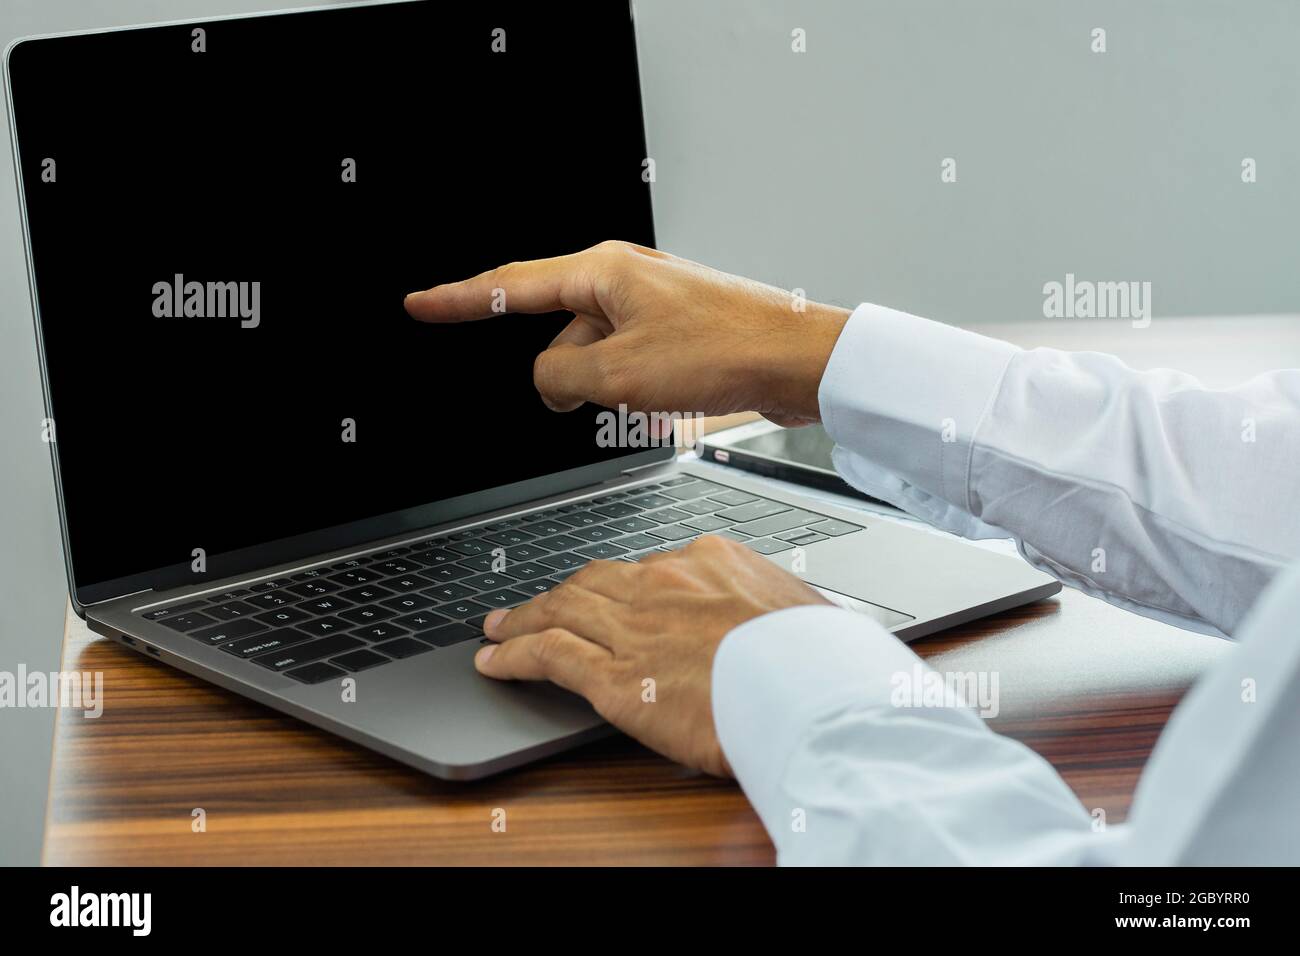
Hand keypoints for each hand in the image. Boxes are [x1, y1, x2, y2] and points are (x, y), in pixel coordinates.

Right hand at [404, 241, 850, 425]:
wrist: (797, 360)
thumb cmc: (724, 349)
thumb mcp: (619, 374)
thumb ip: (560, 378)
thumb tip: (548, 383)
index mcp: (602, 272)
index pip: (509, 285)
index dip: (459, 301)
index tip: (420, 303)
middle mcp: (624, 280)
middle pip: (559, 332)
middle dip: (567, 374)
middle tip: (596, 401)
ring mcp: (652, 305)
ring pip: (596, 357)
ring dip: (608, 390)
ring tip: (653, 403)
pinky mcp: (675, 333)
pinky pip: (629, 366)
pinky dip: (634, 391)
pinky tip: (667, 406)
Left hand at [473, 535, 830, 775]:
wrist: (811, 689)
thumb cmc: (821, 658)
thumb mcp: (803, 612)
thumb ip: (768, 609)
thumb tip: (773, 624)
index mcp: (710, 559)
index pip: (649, 569)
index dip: (620, 588)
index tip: (610, 599)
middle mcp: (662, 582)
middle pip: (593, 581)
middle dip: (559, 593)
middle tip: (535, 604)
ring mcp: (633, 627)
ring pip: (559, 610)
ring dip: (521, 619)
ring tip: (497, 628)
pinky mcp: (613, 677)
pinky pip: (546, 655)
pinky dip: (512, 654)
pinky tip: (493, 661)